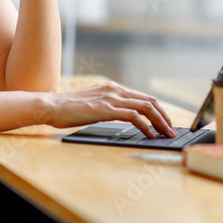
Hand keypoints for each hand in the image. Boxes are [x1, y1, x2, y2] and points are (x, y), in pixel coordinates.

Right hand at [44, 82, 176, 137]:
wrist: (51, 106)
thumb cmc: (68, 109)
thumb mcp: (93, 104)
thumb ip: (108, 106)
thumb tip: (123, 117)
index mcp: (113, 88)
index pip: (144, 98)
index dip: (158, 110)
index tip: (165, 122)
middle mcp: (115, 90)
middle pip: (150, 101)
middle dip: (164, 116)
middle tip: (171, 130)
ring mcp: (111, 98)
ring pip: (145, 107)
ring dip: (159, 121)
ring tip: (166, 133)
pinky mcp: (106, 109)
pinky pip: (133, 116)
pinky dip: (145, 125)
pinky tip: (149, 134)